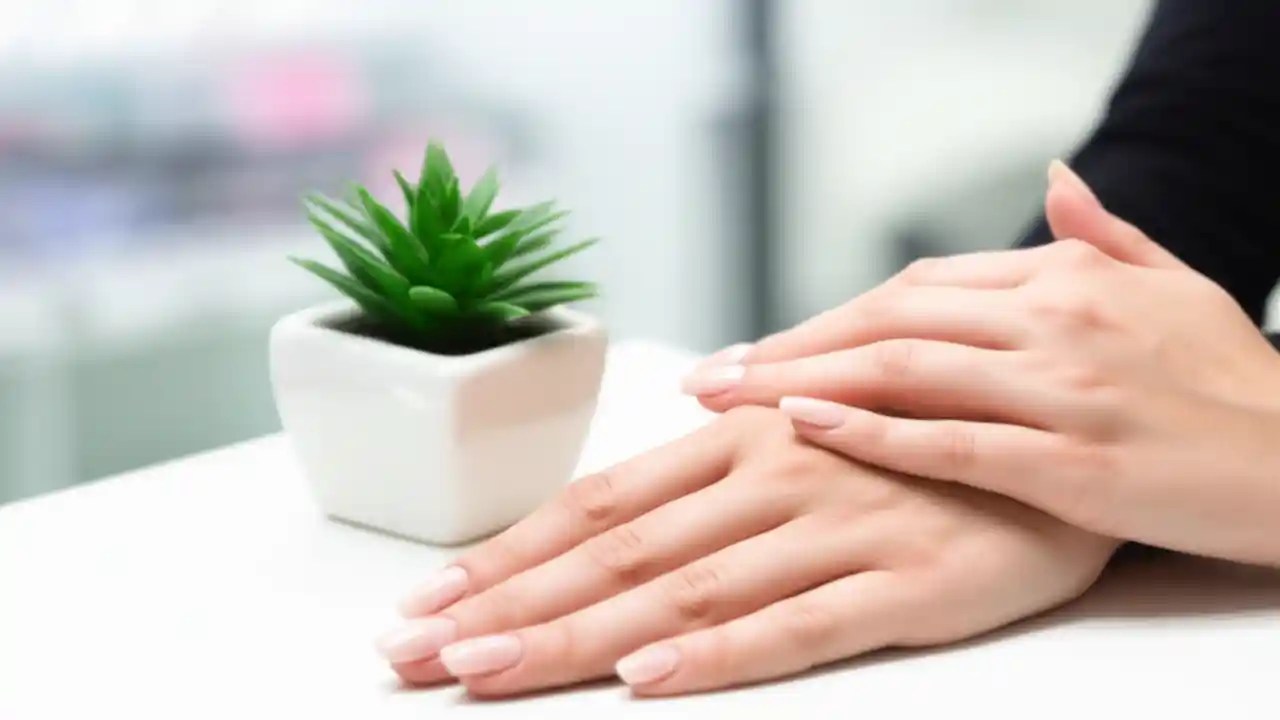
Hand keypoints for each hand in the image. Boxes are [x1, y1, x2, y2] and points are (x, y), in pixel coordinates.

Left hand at [378, 407, 1115, 696]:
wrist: (1063, 431)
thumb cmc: (918, 433)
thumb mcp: (809, 418)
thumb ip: (714, 454)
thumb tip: (619, 488)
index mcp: (740, 435)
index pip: (598, 502)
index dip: (507, 552)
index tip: (429, 596)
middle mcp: (771, 475)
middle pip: (615, 553)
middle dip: (506, 606)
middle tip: (414, 652)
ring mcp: (836, 530)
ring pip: (682, 591)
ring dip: (577, 636)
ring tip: (485, 673)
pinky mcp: (906, 586)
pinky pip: (799, 624)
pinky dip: (718, 653)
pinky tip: (646, 680)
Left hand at [683, 162, 1279, 565]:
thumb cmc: (1236, 381)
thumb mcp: (1176, 283)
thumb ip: (1104, 233)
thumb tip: (1055, 181)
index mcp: (1066, 278)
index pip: (919, 285)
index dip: (833, 315)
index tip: (769, 343)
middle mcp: (1054, 320)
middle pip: (891, 320)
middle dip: (792, 345)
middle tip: (714, 373)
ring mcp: (1062, 389)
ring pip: (905, 370)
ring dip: (805, 380)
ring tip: (730, 395)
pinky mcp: (1072, 463)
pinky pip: (952, 440)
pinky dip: (875, 431)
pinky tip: (809, 426)